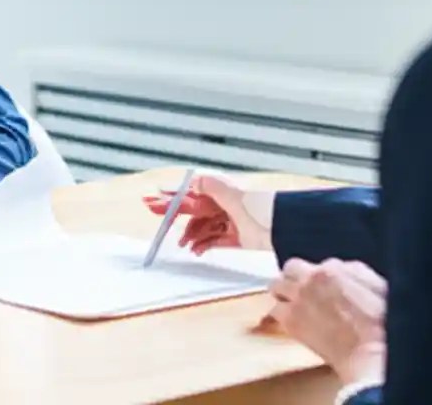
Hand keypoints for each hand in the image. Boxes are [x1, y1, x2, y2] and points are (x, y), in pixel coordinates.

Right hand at [142, 173, 273, 252]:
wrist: (277, 226)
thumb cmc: (255, 207)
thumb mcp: (228, 192)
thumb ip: (209, 185)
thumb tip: (192, 180)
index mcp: (219, 192)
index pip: (190, 193)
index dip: (172, 196)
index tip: (154, 198)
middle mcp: (222, 206)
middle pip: (192, 211)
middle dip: (174, 214)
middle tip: (155, 214)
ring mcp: (227, 222)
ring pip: (201, 228)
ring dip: (191, 235)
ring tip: (184, 245)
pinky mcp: (234, 237)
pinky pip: (213, 240)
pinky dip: (203, 244)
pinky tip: (196, 250)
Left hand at [268, 258, 386, 384]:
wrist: (373, 353)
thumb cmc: (385, 326)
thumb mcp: (381, 288)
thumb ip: (358, 275)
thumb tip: (345, 273)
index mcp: (340, 267)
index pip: (323, 265)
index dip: (323, 279)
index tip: (326, 290)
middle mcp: (315, 276)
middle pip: (292, 267)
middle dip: (296, 278)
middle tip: (302, 293)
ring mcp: (300, 295)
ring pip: (276, 284)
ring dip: (283, 294)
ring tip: (293, 306)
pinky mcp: (291, 318)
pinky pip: (274, 310)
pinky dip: (281, 315)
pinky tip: (292, 323)